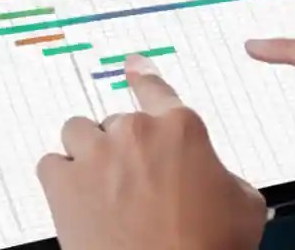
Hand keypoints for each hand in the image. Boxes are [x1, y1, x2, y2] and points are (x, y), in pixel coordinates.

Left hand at [37, 54, 266, 249]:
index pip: (155, 88)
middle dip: (121, 148)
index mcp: (181, 128)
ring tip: (97, 183)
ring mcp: (97, 156)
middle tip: (131, 182)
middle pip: (116, 122)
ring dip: (86, 153)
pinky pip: (50, 164)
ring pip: (77, 131)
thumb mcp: (244, 204)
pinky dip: (60, 178)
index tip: (131, 64)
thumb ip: (224, 175)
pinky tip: (74, 198)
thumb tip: (215, 179)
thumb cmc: (211, 247)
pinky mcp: (64, 185)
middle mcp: (136, 132)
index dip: (142, 75)